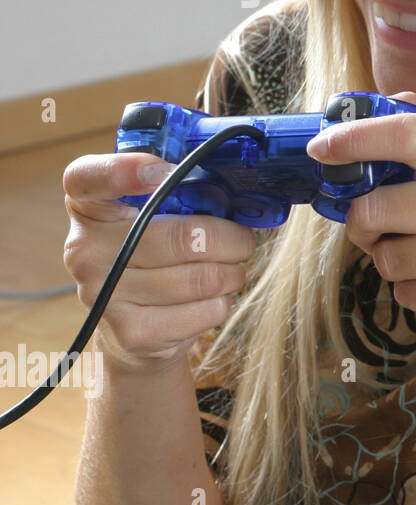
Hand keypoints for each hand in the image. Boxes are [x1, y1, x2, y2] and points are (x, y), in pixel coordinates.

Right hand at [62, 153, 256, 373]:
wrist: (133, 329)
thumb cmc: (154, 258)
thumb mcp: (153, 219)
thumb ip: (176, 193)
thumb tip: (234, 182)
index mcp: (88, 209)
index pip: (86, 178)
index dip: (123, 171)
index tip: (162, 172)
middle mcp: (85, 250)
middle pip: (184, 237)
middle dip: (231, 240)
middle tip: (241, 242)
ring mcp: (105, 294)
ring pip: (204, 277)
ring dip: (233, 273)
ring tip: (230, 271)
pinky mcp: (133, 333)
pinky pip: (207, 309)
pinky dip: (223, 302)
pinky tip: (209, 299)